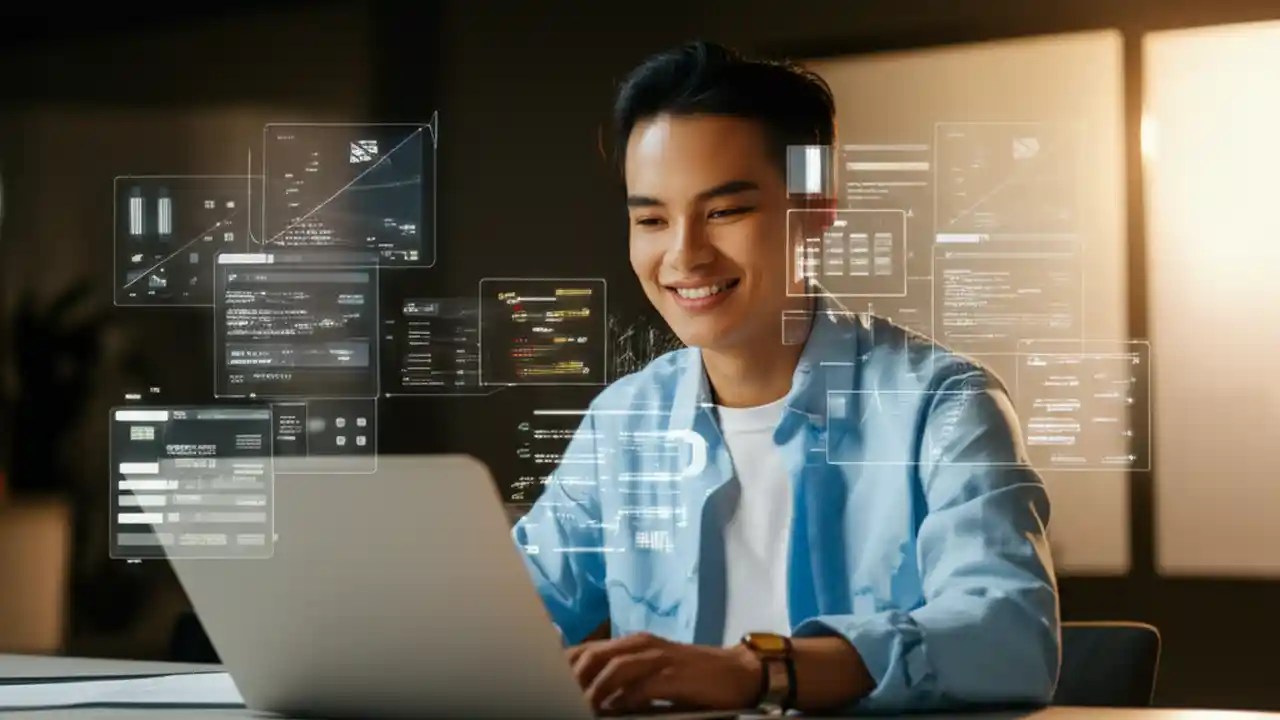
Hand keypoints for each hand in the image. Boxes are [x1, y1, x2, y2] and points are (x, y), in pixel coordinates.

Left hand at [566, 631, 760, 714]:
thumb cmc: (693, 677)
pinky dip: (623, 700)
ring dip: (593, 691)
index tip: (547, 683)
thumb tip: (596, 700)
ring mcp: (658, 658)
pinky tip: (614, 711)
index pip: (588, 650)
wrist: (737, 673)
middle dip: (572, 679)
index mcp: (634, 643)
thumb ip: (625, 682)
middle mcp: (642, 645)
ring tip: (580, 708)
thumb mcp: (654, 674)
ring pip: (613, 669)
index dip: (565, 666)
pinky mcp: (673, 675)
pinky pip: (641, 687)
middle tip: (557, 698)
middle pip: (594, 656)